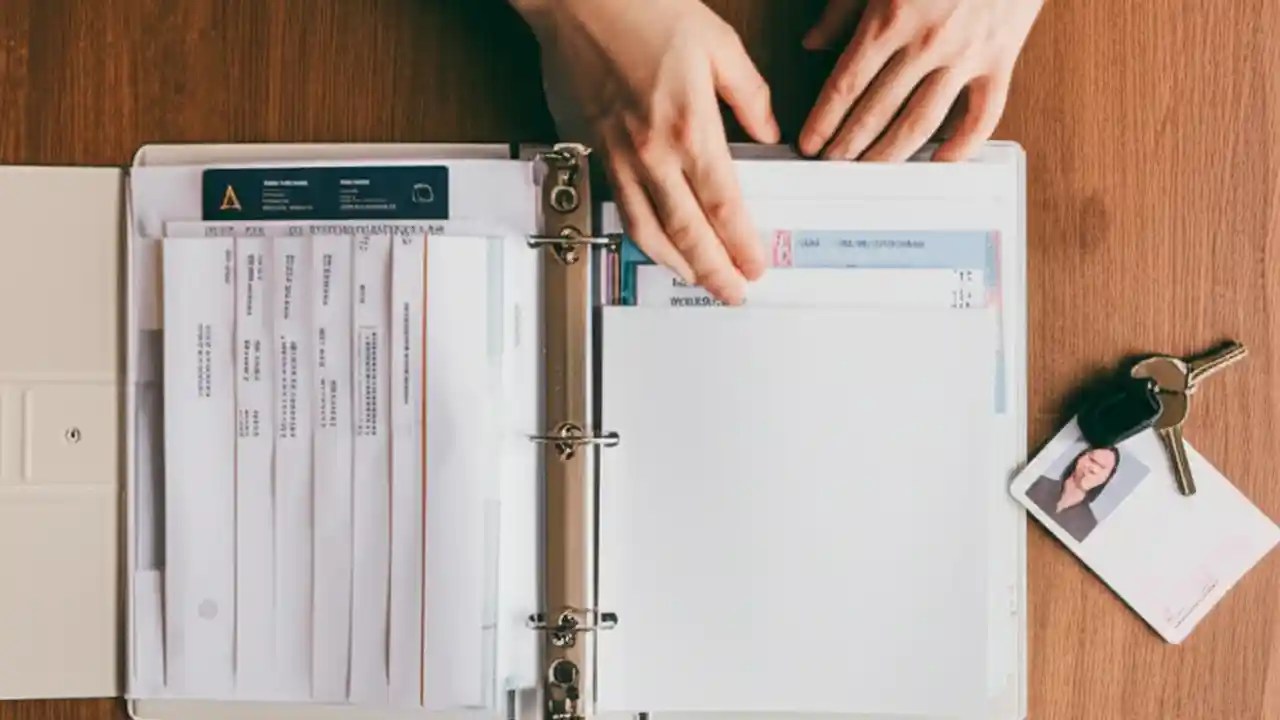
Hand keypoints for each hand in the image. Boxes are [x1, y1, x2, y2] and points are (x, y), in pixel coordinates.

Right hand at [514, 0, 778, 303]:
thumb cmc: (641, 8)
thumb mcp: (719, 43)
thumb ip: (750, 94)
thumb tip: (771, 131)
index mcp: (690, 127)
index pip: (724, 206)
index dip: (741, 245)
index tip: (756, 265)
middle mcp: (651, 152)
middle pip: (687, 233)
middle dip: (713, 271)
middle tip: (732, 292)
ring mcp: (616, 156)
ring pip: (645, 231)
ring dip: (674, 264)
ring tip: (694, 280)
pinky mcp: (591, 151)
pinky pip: (617, 206)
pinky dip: (637, 234)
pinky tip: (652, 242)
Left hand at [798, 0, 1043, 161]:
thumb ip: (843, 8)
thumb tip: (813, 43)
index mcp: (892, 17)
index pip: (846, 85)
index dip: (824, 120)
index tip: (810, 143)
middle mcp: (927, 42)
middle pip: (877, 110)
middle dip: (848, 145)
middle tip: (831, 166)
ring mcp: (966, 55)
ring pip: (921, 122)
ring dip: (890, 153)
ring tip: (870, 171)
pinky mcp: (1001, 59)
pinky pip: (984, 114)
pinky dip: (963, 144)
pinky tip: (941, 161)